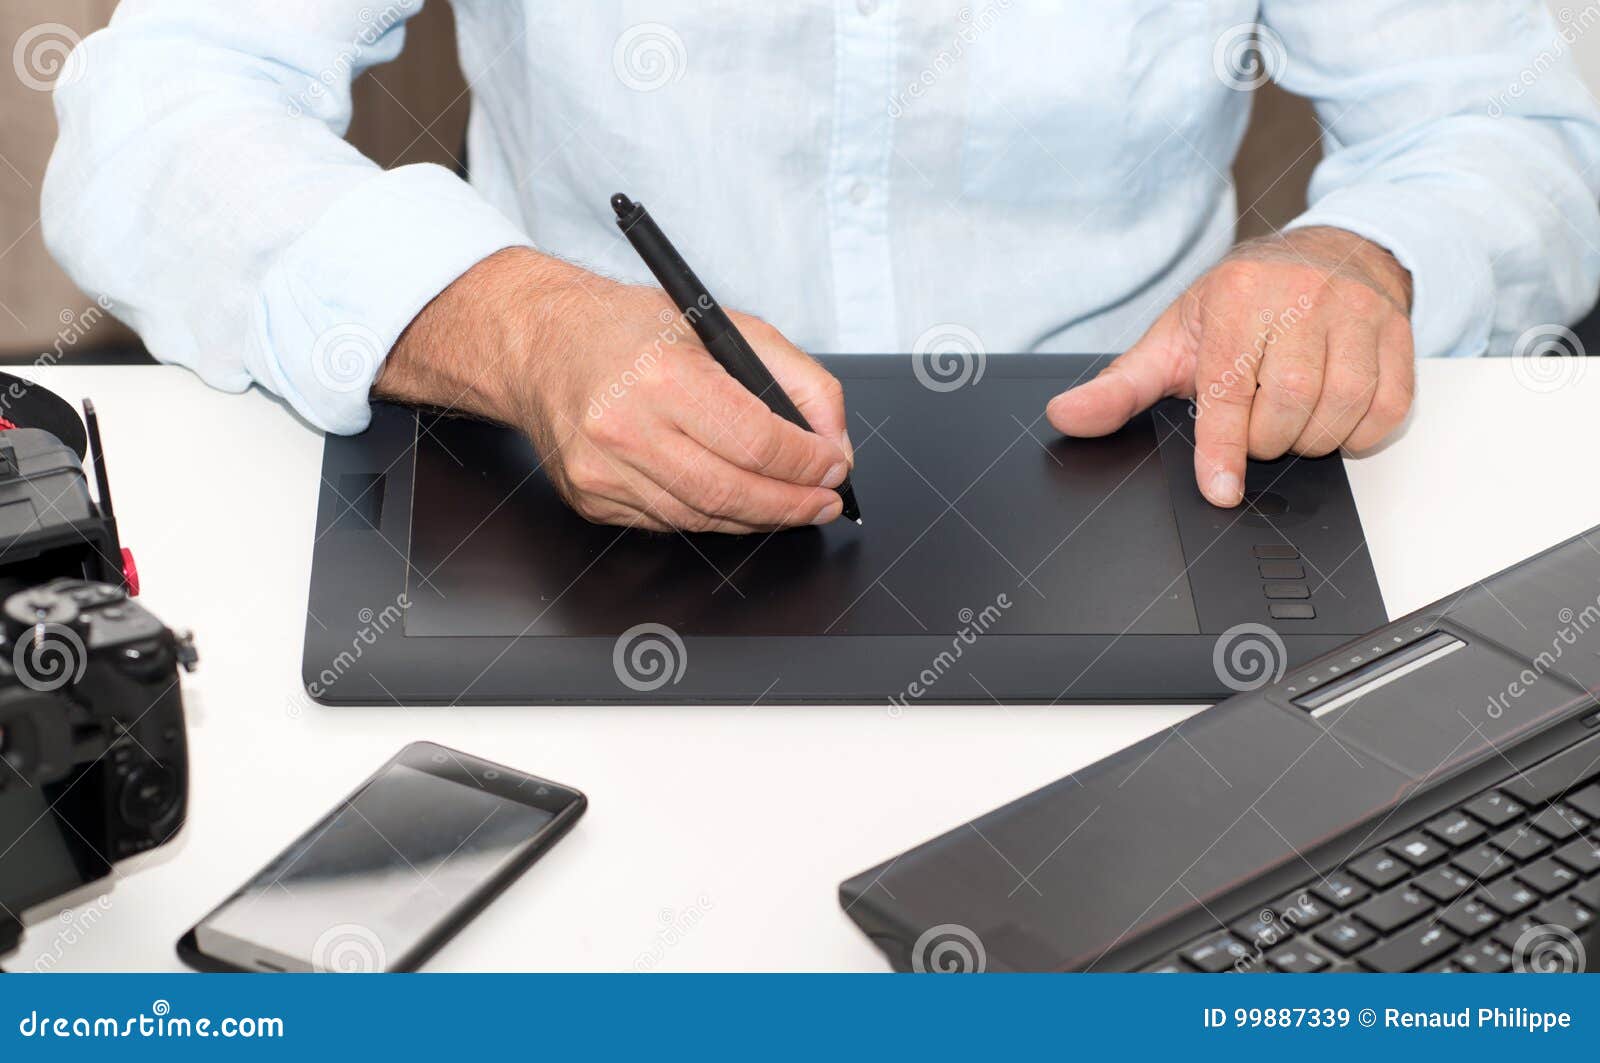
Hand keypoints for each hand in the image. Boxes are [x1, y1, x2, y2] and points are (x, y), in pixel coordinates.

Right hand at [377, 248, 851, 532]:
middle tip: (825, 501)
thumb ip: (796, 378)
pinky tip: (734, 499)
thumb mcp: (723, 325)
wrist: (540, 342)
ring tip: (792, 503)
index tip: (836, 467)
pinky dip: (712, 516)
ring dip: (759, 517)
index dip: (808, 463)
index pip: (757, 441)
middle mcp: (624, 428)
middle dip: (794, 504)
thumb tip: (834, 441)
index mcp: (661, 376)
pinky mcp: (590, 499)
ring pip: (704, 519)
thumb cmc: (627, 329)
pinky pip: (669, 523)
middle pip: (733, 494)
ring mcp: (602, 472)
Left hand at [1046, 227, 1414, 506]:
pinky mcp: (1400, 334)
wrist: (1325, 255)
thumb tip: (1067, 416)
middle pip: (1289, 407)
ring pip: (1341, 411)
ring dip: (1311, 438)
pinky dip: (1358, 431)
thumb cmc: (1243, 303)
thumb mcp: (1174, 338)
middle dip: (1266, 439)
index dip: (1222, 448)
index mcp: (1241, 297)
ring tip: (1288, 419)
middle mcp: (1304, 298)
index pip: (1230, 389)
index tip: (1220, 491)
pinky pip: (1388, 409)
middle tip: (1254, 425)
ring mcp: (1358, 313)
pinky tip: (1332, 416)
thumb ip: (1120, 385)